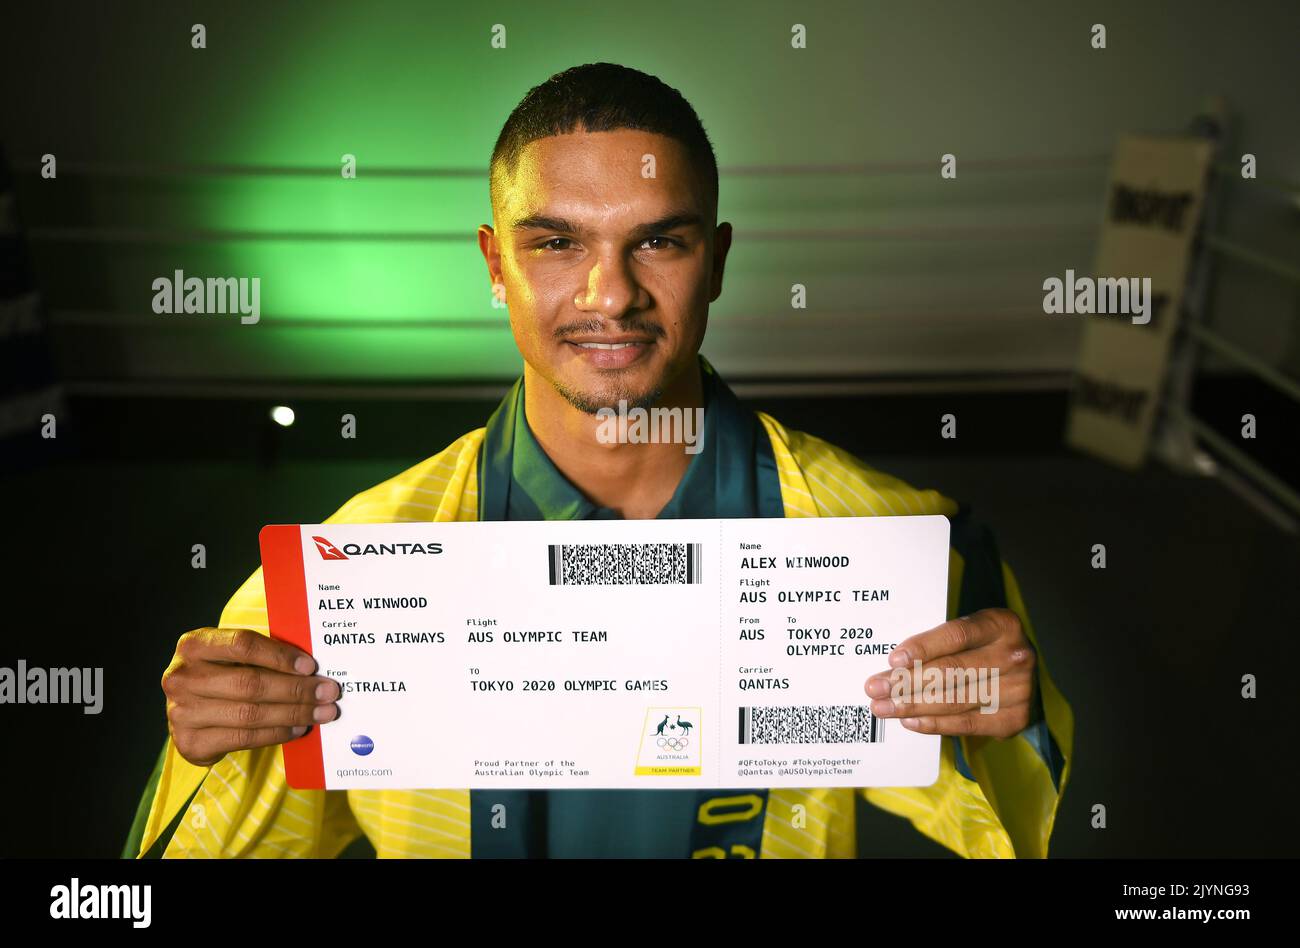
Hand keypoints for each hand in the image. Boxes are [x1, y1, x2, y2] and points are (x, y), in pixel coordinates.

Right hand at [162, 627, 339, 766]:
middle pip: (249, 683)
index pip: (242, 645)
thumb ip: (263, 656)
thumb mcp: (232, 657)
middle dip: (296, 689)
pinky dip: (276, 734)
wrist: (189, 711)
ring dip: (292, 714)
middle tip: (328, 692)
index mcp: (194, 645)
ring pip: (249, 714)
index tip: (311, 666)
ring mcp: (181, 712)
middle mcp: (181, 677)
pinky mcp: (189, 742)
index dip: (280, 656)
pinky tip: (297, 729)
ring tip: (320, 713)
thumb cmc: (223, 675)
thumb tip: (313, 669)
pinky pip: (243, 738)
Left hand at [863, 608, 1036, 738]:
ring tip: (884, 707)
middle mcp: (1015, 655)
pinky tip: (910, 721)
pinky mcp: (1015, 718)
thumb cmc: (980, 646)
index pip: (956, 635)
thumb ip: (938, 642)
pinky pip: (966, 724)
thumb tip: (894, 665)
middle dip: (908, 682)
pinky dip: (935, 723)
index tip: (894, 660)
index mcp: (1001, 624)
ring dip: (913, 706)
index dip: (923, 648)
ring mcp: (1019, 689)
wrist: (1017, 671)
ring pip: (956, 700)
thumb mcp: (967, 632)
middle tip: (876, 688)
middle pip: (953, 671)